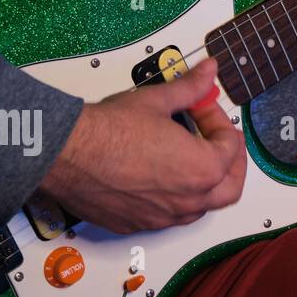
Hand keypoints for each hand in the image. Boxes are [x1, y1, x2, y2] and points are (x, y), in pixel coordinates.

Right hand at [39, 57, 246, 234]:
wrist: (65, 153)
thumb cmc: (108, 130)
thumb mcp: (158, 100)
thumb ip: (191, 87)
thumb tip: (208, 71)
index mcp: (202, 170)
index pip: (231, 148)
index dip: (219, 121)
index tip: (204, 109)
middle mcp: (186, 200)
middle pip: (229, 189)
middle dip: (230, 163)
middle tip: (218, 142)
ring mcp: (160, 217)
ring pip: (199, 207)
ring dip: (204, 183)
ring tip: (191, 157)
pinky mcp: (134, 225)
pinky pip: (167, 217)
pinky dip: (174, 198)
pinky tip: (161, 177)